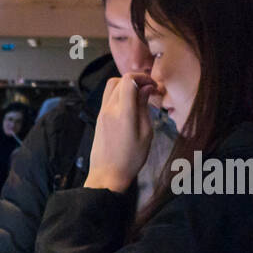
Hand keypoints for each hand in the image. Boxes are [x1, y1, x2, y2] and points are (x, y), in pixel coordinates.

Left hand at [84, 73, 156, 192]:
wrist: (107, 175)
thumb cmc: (131, 158)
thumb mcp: (146, 133)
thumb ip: (144, 107)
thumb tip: (146, 88)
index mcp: (123, 112)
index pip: (128, 80)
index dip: (143, 78)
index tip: (153, 86)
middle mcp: (109, 109)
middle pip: (119, 81)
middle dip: (135, 81)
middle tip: (148, 90)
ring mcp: (101, 114)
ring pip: (111, 88)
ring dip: (125, 87)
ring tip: (139, 97)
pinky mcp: (99, 119)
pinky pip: (108, 99)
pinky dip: (119, 96)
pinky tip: (130, 106)